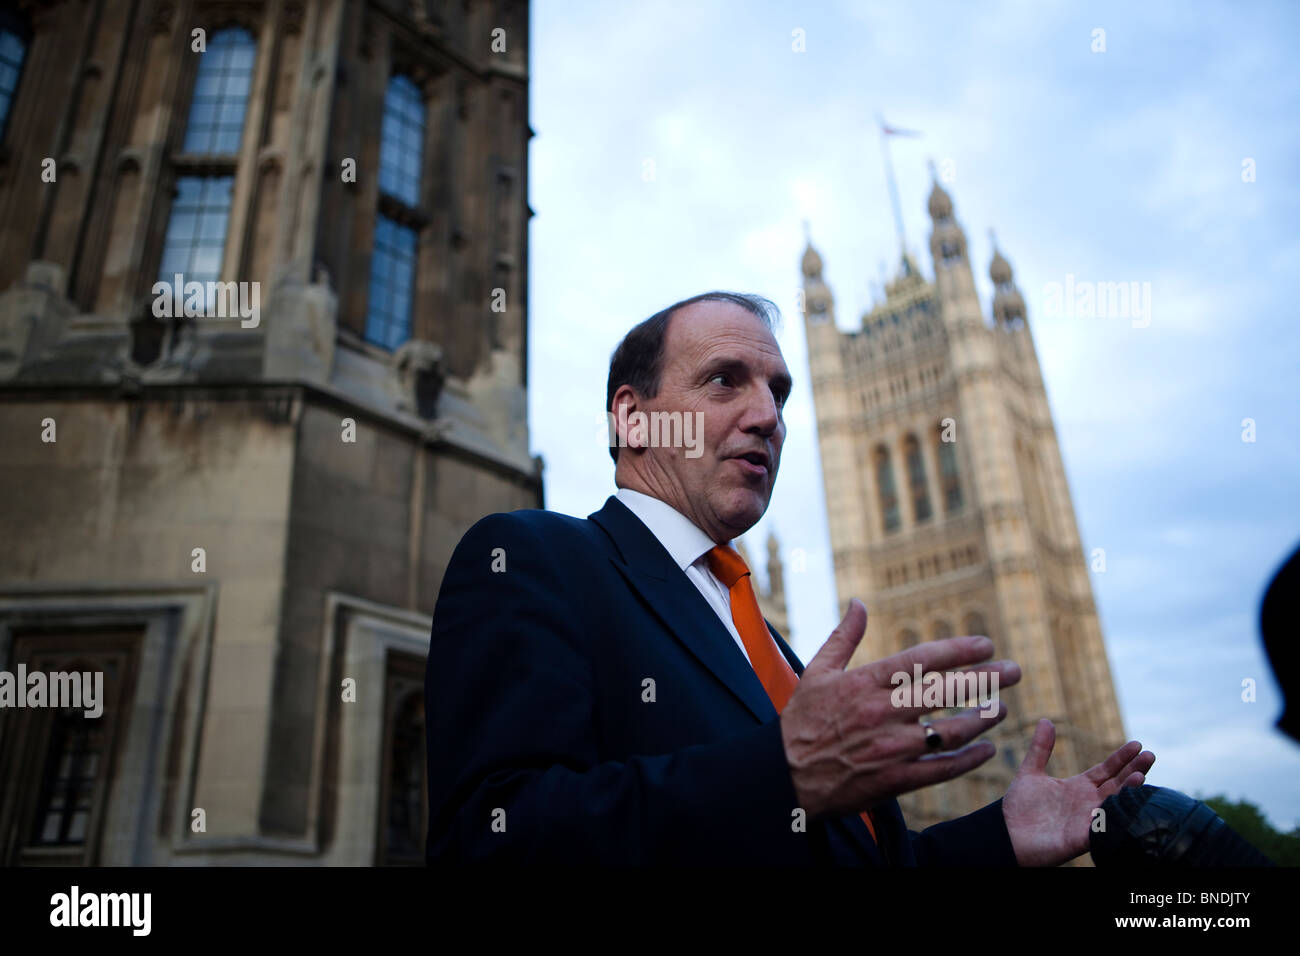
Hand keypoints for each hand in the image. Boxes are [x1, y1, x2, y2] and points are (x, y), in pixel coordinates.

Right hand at [780, 598, 1021, 818]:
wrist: (785, 776)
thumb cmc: (801, 721)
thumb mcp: (817, 673)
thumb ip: (844, 637)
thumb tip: (859, 603)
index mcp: (865, 683)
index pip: (922, 660)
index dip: (959, 650)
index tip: (986, 644)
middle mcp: (882, 713)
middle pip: (946, 691)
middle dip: (986, 679)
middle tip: (1014, 671)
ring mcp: (891, 749)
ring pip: (950, 731)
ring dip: (982, 718)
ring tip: (1000, 708)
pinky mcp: (895, 780)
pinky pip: (942, 770)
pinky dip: (969, 759)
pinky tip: (988, 750)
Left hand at [1001, 718, 1155, 865]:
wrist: (1007, 835)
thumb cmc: (1020, 807)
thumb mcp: (1031, 773)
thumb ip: (1040, 749)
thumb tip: (1045, 720)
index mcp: (1079, 787)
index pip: (1107, 770)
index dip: (1121, 758)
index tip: (1137, 744)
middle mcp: (1088, 803)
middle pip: (1117, 784)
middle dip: (1134, 770)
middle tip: (1150, 755)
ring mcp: (1087, 821)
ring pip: (1114, 804)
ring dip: (1128, 792)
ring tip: (1141, 776)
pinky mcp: (1082, 839)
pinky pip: (1102, 828)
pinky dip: (1113, 818)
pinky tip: (1123, 806)